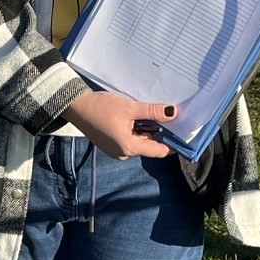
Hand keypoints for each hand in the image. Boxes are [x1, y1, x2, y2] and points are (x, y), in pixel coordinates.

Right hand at [61, 89, 177, 159]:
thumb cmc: (101, 107)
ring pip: (141, 141)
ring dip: (149, 129)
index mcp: (130, 148)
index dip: (174, 142)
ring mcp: (117, 149)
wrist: (75, 106)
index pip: (160, 150)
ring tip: (156, 113)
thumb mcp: (130, 107)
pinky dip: (138, 129)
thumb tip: (174, 113)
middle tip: (173, 116)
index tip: (184, 130)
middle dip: (161, 132)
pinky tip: (140, 116)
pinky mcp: (112, 143)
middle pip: (150, 145)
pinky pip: (131, 138)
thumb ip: (153, 111)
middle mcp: (124, 153)